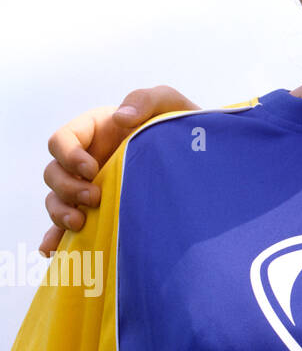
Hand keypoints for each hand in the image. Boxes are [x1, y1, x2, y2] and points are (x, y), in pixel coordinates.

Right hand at [40, 86, 198, 255]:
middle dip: (67, 188)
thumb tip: (120, 119)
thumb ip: (145, 100)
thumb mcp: (167, 103)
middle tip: (95, 198)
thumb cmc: (178, 124)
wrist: (199, 158)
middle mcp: (86, 160)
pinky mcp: (98, 211)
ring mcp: (90, 186)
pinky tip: (55, 251)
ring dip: (60, 214)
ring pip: (56, 200)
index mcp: (93, 131)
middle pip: (53, 174)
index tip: (93, 169)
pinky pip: (67, 227)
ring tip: (81, 224)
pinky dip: (56, 239)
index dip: (68, 155)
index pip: (61, 140)